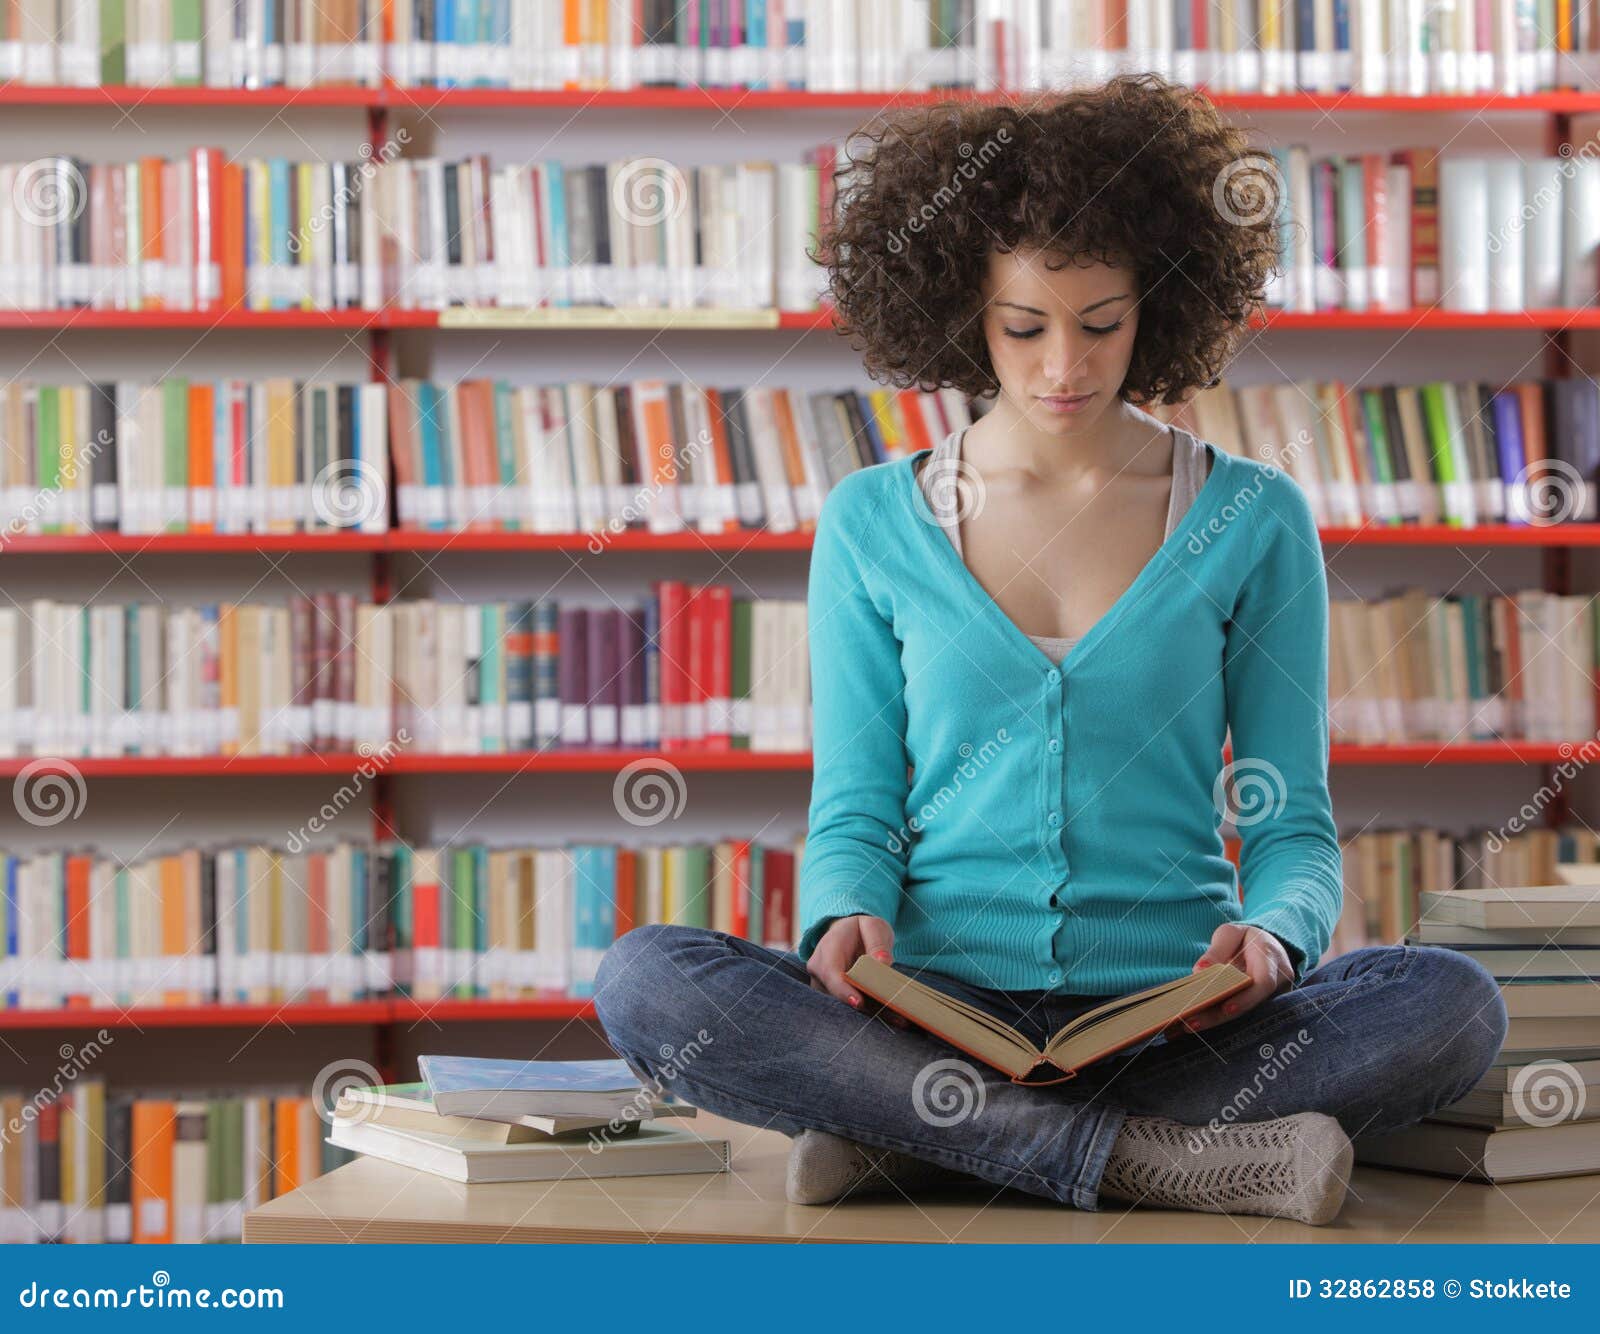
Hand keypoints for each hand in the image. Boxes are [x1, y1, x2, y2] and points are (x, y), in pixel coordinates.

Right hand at [805, 914, 908, 1027]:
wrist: (847, 933)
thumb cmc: (860, 929)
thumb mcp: (873, 927)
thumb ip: (877, 943)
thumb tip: (883, 962)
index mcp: (827, 949)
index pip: (831, 973)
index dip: (843, 990)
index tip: (859, 1003)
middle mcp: (819, 970)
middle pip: (837, 995)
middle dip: (865, 1008)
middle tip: (897, 1017)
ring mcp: (823, 986)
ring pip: (843, 1005)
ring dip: (870, 1013)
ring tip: (900, 1018)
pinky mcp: (833, 997)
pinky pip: (849, 1007)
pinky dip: (870, 1012)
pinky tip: (893, 1018)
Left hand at [1161, 923, 1293, 1038]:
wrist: (1264, 946)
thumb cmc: (1246, 938)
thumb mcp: (1231, 933)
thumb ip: (1217, 950)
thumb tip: (1199, 970)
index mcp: (1272, 961)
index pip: (1263, 983)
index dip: (1246, 998)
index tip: (1226, 1008)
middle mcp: (1278, 985)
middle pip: (1250, 1007)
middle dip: (1220, 1017)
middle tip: (1191, 1023)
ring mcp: (1272, 1000)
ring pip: (1243, 1016)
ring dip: (1214, 1023)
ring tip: (1186, 1027)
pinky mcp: (1260, 1009)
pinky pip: (1239, 1017)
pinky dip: (1216, 1021)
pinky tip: (1194, 1025)